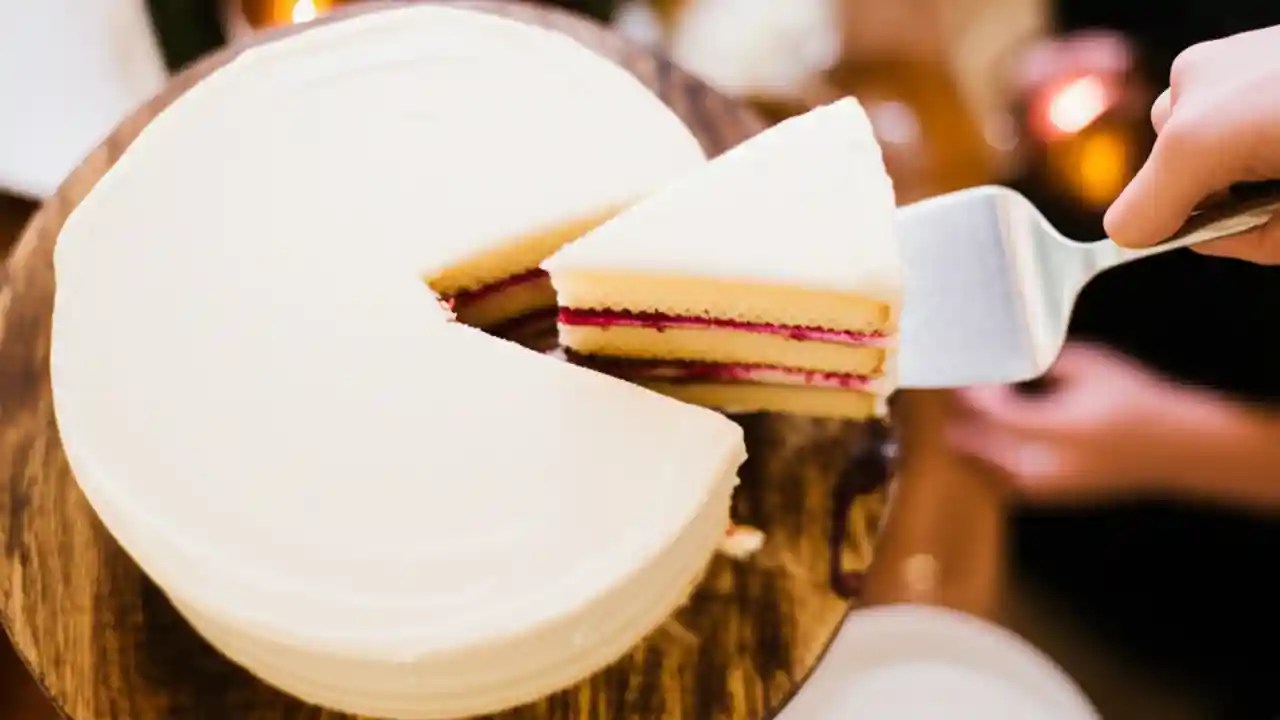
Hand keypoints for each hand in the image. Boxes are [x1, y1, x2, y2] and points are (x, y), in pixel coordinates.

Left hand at [947, 344, 1207, 502]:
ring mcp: (1041, 488)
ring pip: (974, 462)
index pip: (990, 412)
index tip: (966, 366)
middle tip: (962, 382)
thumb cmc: (1131, 398)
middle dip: (961, 410)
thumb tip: (997, 360)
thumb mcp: (1089, 365)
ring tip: (973, 405)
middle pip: (970, 441)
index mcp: (1056, 430)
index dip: (970, 389)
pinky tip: (986, 433)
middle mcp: (1043, 466)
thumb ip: (1038, 361)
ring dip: (967, 433)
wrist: (1172, 450)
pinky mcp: (1044, 497)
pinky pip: (991, 478)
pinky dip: (981, 455)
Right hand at [1104, 25, 1279, 263]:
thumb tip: (1203, 232)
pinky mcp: (1240, 44)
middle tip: (1275, 188)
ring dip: (1229, 148)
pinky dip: (1246, 116)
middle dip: (1211, 186)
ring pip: (1188, 126)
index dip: (1173, 237)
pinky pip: (1218, 96)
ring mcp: (1217, 57)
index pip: (1133, 221)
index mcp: (1197, 138)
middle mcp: (1191, 88)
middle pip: (1162, 166)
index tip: (1218, 232)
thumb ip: (1239, 239)